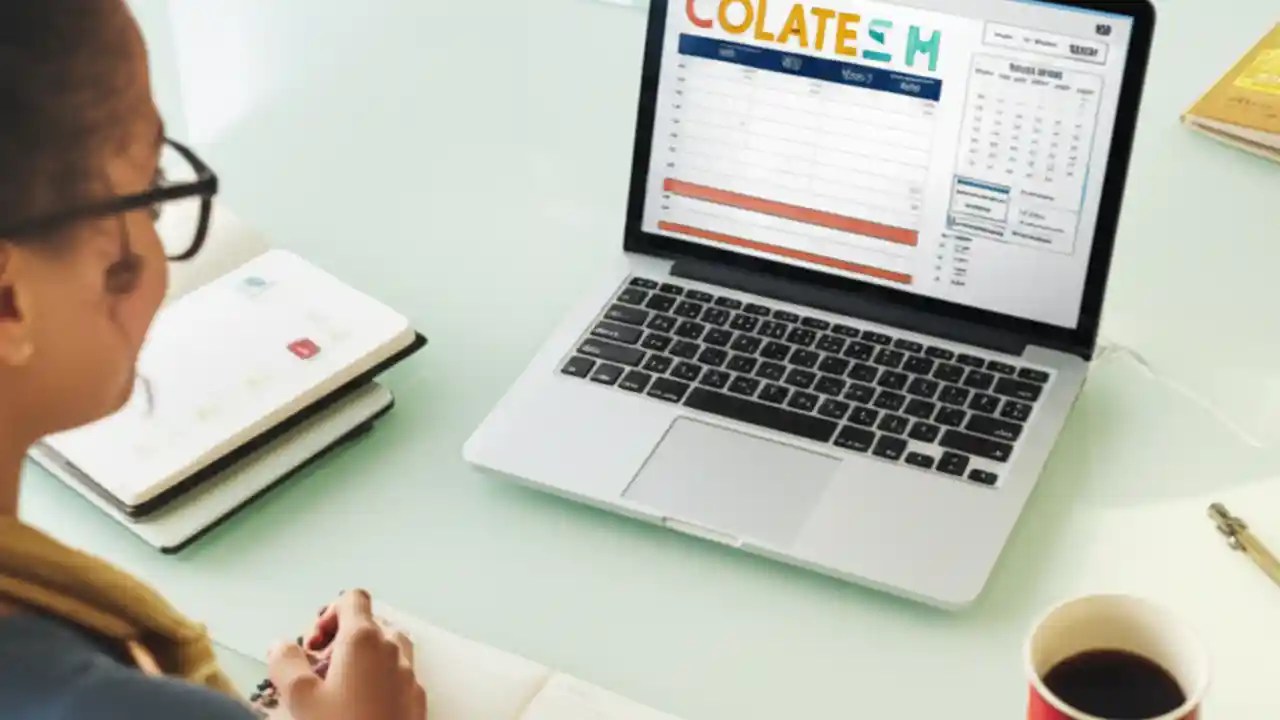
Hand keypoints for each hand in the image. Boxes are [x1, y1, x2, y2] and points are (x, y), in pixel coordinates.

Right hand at [268, 590, 425, 719]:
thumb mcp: (299, 697)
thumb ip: (285, 662)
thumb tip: (280, 644)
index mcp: (365, 639)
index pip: (353, 599)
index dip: (328, 614)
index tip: (312, 646)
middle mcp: (394, 650)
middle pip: (371, 624)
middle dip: (342, 640)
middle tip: (320, 671)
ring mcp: (410, 675)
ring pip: (388, 649)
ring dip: (363, 660)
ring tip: (338, 690)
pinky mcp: (417, 700)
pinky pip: (398, 676)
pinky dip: (379, 680)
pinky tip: (359, 708)